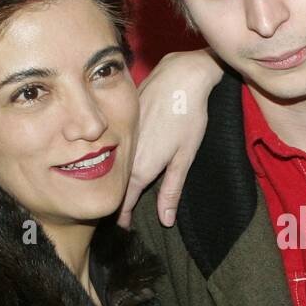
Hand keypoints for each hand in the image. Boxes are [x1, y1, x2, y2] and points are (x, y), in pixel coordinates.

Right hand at [118, 48, 222, 228]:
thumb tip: (165, 220)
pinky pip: (118, 146)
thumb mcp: (184, 158)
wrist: (180, 76)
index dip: (122, 216)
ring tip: (121, 190)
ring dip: (118, 177)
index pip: (124, 200)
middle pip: (118, 183)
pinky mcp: (123, 121)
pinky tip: (125, 158)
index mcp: (141, 167)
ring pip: (116, 164)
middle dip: (120, 198)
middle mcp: (126, 153)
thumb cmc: (188, 116)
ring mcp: (122, 136)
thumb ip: (171, 190)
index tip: (122, 229)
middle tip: (122, 215)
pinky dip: (120, 155)